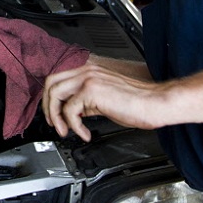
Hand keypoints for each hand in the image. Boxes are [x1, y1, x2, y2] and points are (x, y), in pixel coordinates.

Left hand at [42, 58, 165, 139]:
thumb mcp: (104, 100)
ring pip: (55, 94)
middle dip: (48, 106)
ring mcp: (88, 78)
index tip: (53, 114)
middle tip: (55, 124)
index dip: (50, 97)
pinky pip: (70, 110)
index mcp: (89, 70)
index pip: (58, 77)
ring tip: (65, 130)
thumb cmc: (136, 103)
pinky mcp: (92, 90)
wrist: (154, 104)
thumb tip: (72, 111)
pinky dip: (74, 126)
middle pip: (51, 82)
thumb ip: (86, 101)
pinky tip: (85, 133)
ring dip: (56, 117)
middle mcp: (87, 70)